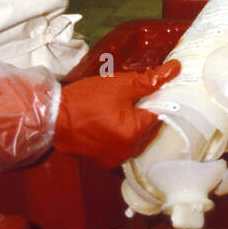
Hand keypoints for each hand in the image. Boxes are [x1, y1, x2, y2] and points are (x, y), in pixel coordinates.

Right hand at [55, 60, 180, 167]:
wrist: (50, 116)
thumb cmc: (85, 99)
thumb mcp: (120, 84)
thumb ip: (150, 79)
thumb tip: (177, 68)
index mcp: (135, 134)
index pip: (161, 114)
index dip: (161, 98)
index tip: (158, 86)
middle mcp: (128, 152)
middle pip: (150, 128)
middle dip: (148, 110)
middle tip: (140, 93)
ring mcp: (114, 159)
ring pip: (137, 137)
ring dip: (136, 122)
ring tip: (128, 104)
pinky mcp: (103, 160)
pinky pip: (122, 145)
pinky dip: (123, 133)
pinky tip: (116, 118)